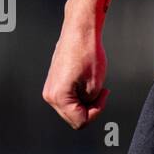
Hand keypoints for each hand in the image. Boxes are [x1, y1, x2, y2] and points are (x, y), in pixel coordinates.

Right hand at [42, 9, 109, 128]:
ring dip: (85, 100)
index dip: (96, 112)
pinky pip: (69, 97)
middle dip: (90, 107)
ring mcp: (50, 88)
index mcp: (59, 97)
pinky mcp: (55, 82)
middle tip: (101, 92)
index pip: (79, 121)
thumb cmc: (87, 52)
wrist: (79, 32)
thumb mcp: (95, 84)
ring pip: (71, 107)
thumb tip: (85, 108)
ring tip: (94, 84)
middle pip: (73, 116)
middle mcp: (50, 95)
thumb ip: (90, 103)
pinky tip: (87, 81)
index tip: (103, 96)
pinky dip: (80, 93)